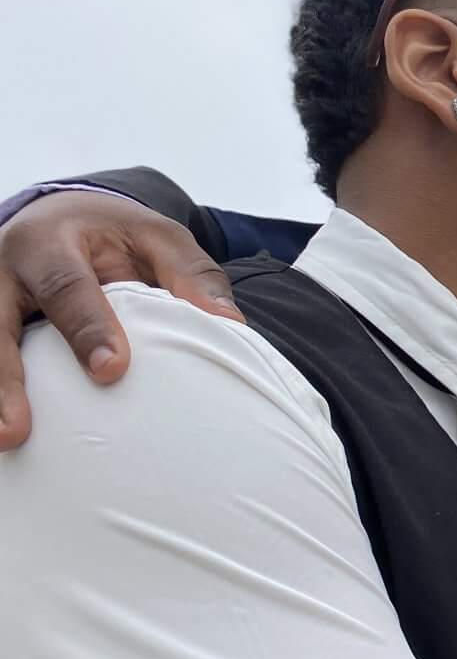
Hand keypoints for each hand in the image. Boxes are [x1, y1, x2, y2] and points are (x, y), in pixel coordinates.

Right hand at [0, 189, 239, 448]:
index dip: (86, 329)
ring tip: (5, 441)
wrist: (61, 217)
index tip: (110, 370)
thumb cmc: (115, 235)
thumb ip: (190, 274)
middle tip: (18, 430)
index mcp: (50, 243)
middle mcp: (5, 271)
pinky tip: (3, 434)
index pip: (65, 288)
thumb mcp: (157, 238)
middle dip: (6, 379)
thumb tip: (231, 324)